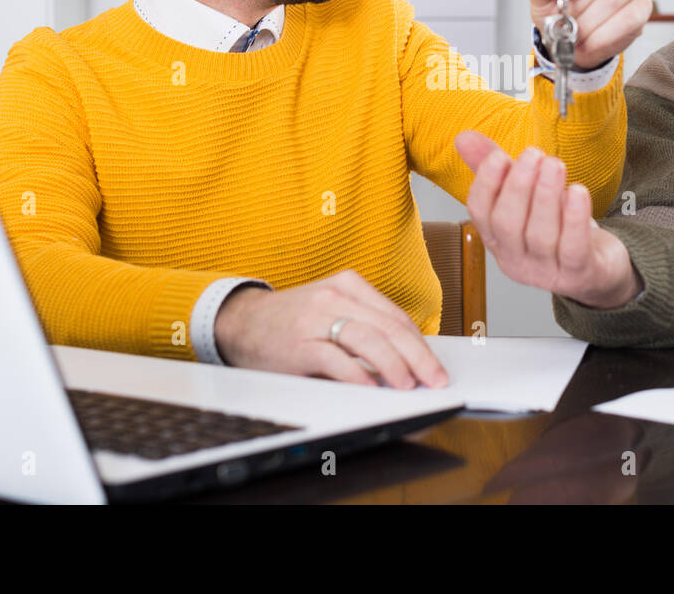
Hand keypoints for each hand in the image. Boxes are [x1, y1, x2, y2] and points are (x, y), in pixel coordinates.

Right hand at [213, 270, 448, 388]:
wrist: (239, 322)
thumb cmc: (291, 321)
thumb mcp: (332, 309)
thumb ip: (364, 325)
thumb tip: (406, 358)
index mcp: (348, 284)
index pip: (395, 317)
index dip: (420, 344)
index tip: (435, 367)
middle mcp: (335, 296)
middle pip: (388, 327)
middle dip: (417, 357)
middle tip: (433, 379)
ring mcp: (317, 318)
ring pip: (369, 340)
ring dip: (394, 366)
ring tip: (408, 385)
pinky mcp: (300, 344)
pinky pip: (337, 360)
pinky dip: (358, 376)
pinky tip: (372, 388)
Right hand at [455, 130, 639, 308]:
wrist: (599, 268)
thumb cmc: (558, 227)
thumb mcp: (526, 197)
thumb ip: (496, 168)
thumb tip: (463, 137)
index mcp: (496, 239)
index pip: (479, 213)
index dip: (486, 184)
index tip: (499, 156)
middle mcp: (516, 260)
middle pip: (508, 225)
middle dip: (518, 186)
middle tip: (534, 154)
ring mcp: (546, 272)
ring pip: (541, 236)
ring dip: (546, 195)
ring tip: (555, 164)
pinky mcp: (579, 274)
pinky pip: (573, 249)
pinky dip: (575, 219)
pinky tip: (578, 192)